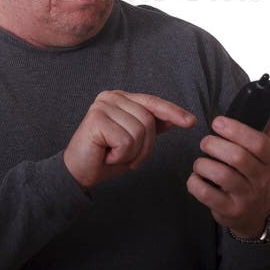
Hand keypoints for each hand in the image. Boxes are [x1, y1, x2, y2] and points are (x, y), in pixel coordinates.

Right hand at [63, 90, 195, 188]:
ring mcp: (102, 105)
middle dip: (145, 146)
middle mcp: (111, 96)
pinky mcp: (96, 119)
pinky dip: (121, 155)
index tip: (191, 122)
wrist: (78, 173)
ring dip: (132, 153)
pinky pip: (126, 141)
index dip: (173, 112)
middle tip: (126, 157)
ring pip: (139, 132)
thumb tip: (175, 118)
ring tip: (115, 155)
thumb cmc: (105, 157)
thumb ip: (151, 128)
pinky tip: (106, 155)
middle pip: (149, 120)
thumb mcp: (134, 142)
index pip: (152, 102)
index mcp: (121, 98)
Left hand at [187, 102, 269, 238]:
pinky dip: (195, 182)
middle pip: (237, 157)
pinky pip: (207, 194)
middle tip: (205, 143)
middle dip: (214, 145)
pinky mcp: (230, 210)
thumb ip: (266, 125)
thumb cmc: (255, 172)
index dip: (235, 130)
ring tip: (200, 162)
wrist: (256, 212)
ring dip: (203, 164)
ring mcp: (246, 197)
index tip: (217, 122)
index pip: (258, 142)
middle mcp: (261, 179)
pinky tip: (196, 177)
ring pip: (221, 175)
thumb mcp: (265, 150)